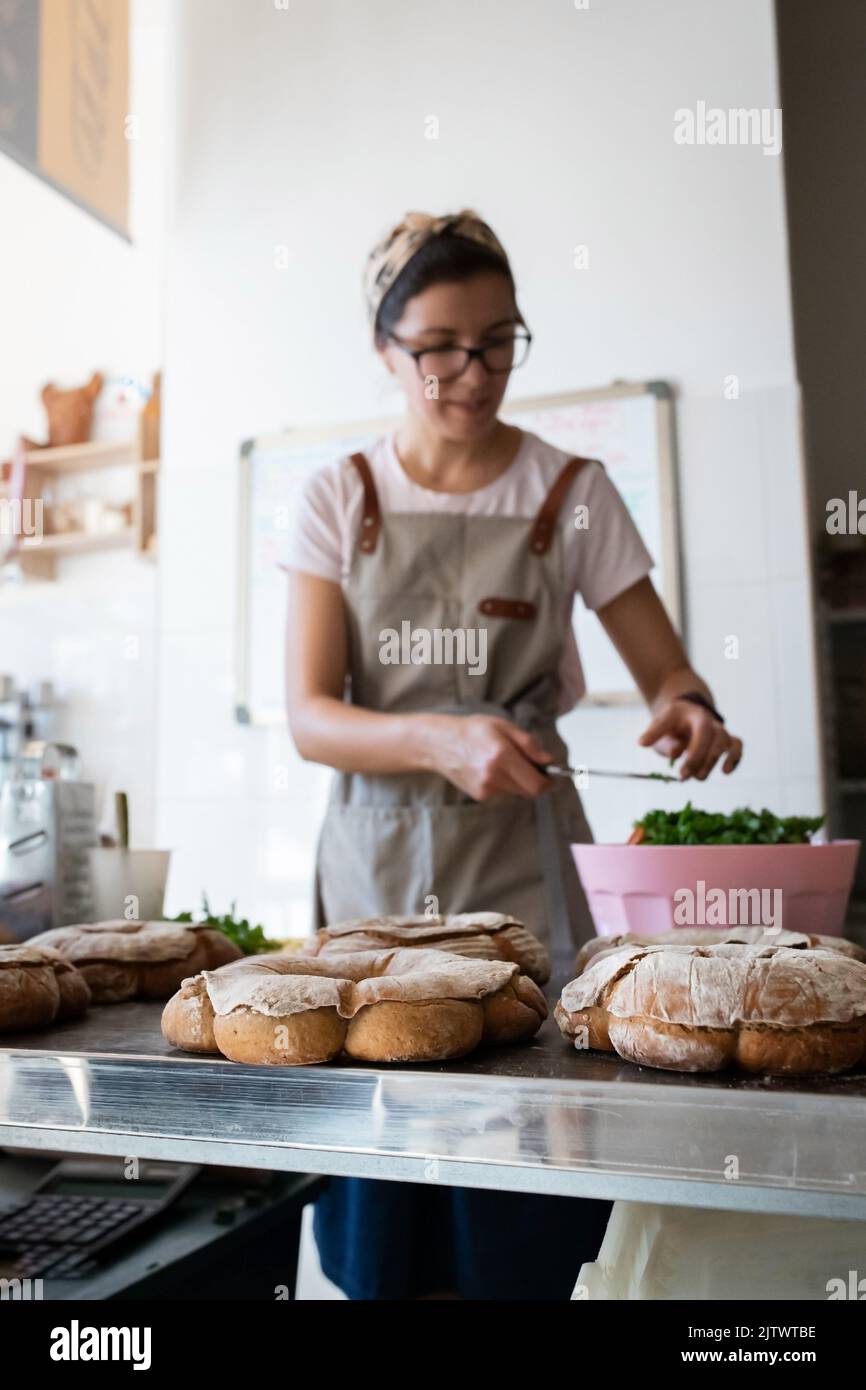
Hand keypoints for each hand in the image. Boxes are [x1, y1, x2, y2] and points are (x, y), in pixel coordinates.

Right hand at [423, 714, 552, 800]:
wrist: (440, 744)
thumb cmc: (472, 730)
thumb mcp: (503, 726)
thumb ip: (528, 744)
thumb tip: (547, 760)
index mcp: (501, 755)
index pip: (536, 783)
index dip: (549, 782)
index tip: (553, 776)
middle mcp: (493, 776)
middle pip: (529, 790)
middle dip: (535, 779)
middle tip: (531, 765)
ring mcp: (486, 788)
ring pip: (517, 791)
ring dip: (519, 780)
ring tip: (504, 762)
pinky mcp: (480, 796)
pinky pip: (504, 792)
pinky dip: (505, 783)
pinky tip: (492, 769)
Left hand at [638, 700, 742, 780]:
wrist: (682, 715)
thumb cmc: (670, 724)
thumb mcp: (659, 725)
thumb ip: (660, 736)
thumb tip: (674, 753)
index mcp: (694, 714)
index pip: (702, 729)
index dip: (696, 751)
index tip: (682, 769)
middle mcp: (711, 721)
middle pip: (716, 738)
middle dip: (701, 760)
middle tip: (683, 776)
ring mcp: (719, 730)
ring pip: (726, 744)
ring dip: (713, 763)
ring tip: (698, 778)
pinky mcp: (725, 740)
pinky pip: (737, 747)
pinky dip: (735, 758)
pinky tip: (726, 771)